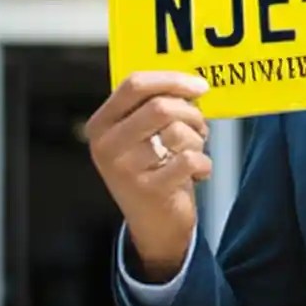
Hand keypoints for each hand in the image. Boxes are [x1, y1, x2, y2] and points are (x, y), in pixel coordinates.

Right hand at [84, 71, 211, 282]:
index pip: (134, 84)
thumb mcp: (143, 134)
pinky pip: (190, 159)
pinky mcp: (148, 190)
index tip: (199, 86)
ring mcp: (124, 169)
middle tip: (200, 126)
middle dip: (191, 112)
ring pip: (177, 131)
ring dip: (198, 138)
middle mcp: (105, 145)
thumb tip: (192, 83)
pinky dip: (204, 163)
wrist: (154, 225)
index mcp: (101, 124)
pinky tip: (198, 173)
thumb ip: (156, 105)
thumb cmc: (154, 168)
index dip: (172, 80)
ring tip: (194, 150)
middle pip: (160, 106)